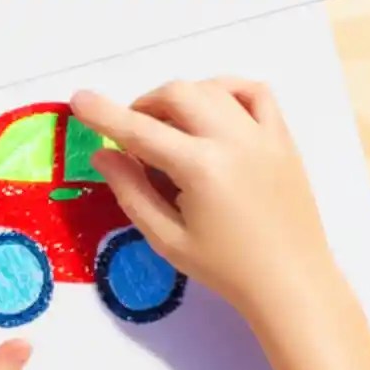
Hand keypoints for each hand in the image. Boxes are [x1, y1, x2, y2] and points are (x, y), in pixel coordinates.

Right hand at [70, 78, 339, 318]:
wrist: (290, 281)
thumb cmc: (225, 269)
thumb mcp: (167, 239)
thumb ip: (132, 192)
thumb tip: (103, 155)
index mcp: (200, 168)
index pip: (140, 130)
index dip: (105, 114)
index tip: (79, 100)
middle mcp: (232, 140)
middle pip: (177, 94)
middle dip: (145, 106)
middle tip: (133, 135)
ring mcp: (262, 134)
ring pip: (212, 88)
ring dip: (181, 98)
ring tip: (170, 128)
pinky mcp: (282, 138)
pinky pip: (254, 92)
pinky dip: (226, 90)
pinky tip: (212, 109)